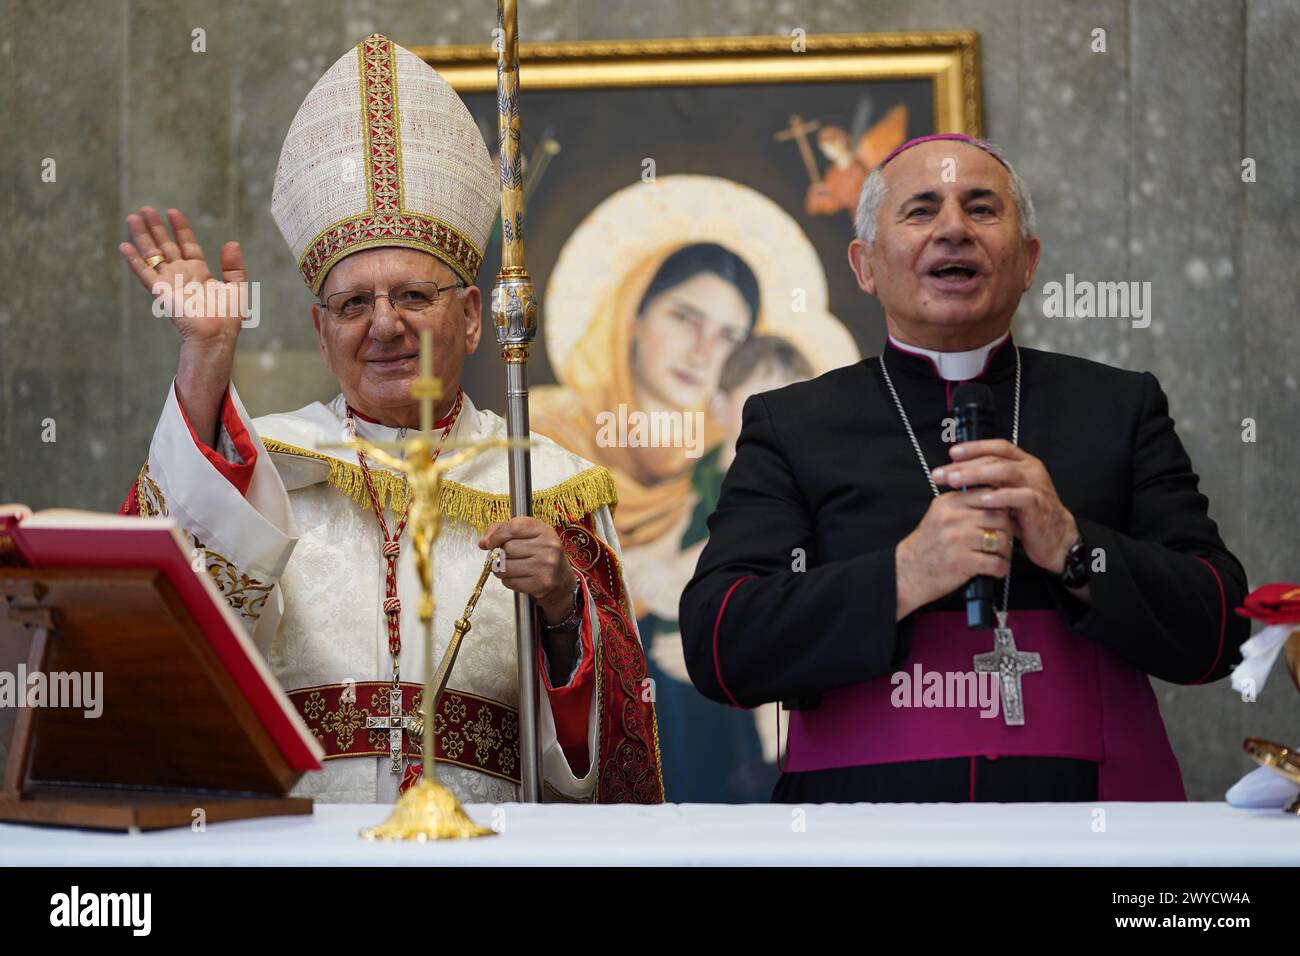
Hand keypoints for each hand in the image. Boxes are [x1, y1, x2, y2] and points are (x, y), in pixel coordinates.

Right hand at [118, 206, 248, 349]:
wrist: (217, 334)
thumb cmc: (228, 317)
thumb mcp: (237, 288)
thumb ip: (234, 266)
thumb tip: (232, 243)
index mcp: (199, 273)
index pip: (187, 244)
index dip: (180, 228)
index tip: (173, 212)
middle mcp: (182, 275)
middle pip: (166, 246)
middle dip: (156, 227)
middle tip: (146, 209)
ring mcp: (169, 282)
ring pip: (152, 255)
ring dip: (142, 236)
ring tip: (132, 217)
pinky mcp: (160, 292)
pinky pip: (144, 273)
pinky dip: (134, 260)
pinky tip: (124, 246)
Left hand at [478, 517, 577, 622]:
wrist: (561, 578)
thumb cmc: (540, 552)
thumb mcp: (527, 534)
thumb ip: (503, 530)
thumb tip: (483, 542)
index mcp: (544, 530)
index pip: (513, 527)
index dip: (496, 535)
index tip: (489, 542)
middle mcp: (548, 547)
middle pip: (507, 549)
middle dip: (501, 554)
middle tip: (506, 557)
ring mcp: (546, 566)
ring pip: (505, 567)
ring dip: (501, 569)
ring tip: (510, 568)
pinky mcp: (541, 584)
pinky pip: (510, 582)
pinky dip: (508, 581)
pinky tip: (518, 577)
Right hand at [895, 491, 1014, 618]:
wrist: (907, 572)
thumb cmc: (928, 546)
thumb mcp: (939, 515)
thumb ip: (963, 504)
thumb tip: (997, 500)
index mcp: (948, 503)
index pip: (988, 495)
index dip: (1001, 507)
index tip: (1000, 519)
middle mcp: (953, 518)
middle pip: (999, 517)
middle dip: (1006, 531)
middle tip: (1001, 541)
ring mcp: (957, 539)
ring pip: (1000, 540)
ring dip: (1005, 552)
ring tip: (998, 556)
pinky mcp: (962, 562)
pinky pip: (996, 563)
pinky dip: (1000, 569)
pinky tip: (994, 570)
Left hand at [932, 439, 1078, 575]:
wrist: (1055, 538)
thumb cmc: (1026, 515)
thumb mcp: (1005, 493)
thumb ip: (988, 482)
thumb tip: (954, 474)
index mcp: (1023, 463)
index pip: (998, 447)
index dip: (975, 447)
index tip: (952, 453)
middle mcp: (1030, 469)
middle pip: (995, 459)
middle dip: (966, 465)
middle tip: (943, 474)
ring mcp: (1036, 485)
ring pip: (1005, 472)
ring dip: (977, 475)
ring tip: (955, 481)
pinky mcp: (1038, 504)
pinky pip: (1018, 497)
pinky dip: (998, 497)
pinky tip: (981, 499)